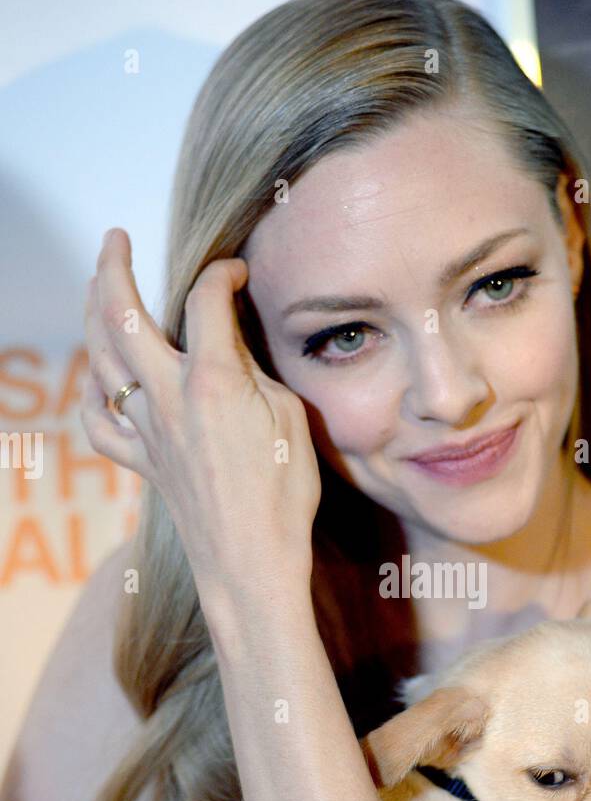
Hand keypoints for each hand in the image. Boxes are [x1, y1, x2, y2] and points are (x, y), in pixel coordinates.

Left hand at [81, 228, 321, 604]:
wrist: (252, 563)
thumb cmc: (284, 496)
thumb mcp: (289, 419)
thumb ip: (254, 372)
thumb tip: (229, 344)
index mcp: (211, 381)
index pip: (205, 300)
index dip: (221, 275)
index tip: (235, 272)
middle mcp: (167, 398)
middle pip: (121, 316)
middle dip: (112, 267)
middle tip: (116, 238)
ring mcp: (148, 432)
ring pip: (99, 360)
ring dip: (91, 316)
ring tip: (97, 289)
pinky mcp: (143, 463)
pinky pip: (98, 421)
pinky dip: (90, 392)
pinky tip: (97, 378)